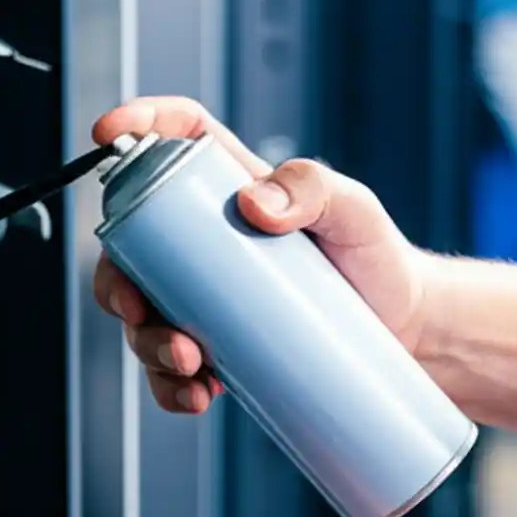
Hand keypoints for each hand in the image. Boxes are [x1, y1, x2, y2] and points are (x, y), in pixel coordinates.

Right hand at [91, 97, 431, 414]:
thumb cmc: (377, 259)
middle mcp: (203, 237)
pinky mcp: (216, 343)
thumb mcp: (354, 209)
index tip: (109, 133)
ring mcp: (203, 294)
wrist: (407, 334)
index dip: (136, 123)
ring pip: (144, 315)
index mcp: (226, 184)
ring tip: (187, 364)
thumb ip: (312, 188)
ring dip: (146, 344)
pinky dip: (170, 385)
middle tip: (136, 308)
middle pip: (130, 246)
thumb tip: (251, 204)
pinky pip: (171, 367)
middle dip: (114, 281)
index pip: (172, 137)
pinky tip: (197, 393)